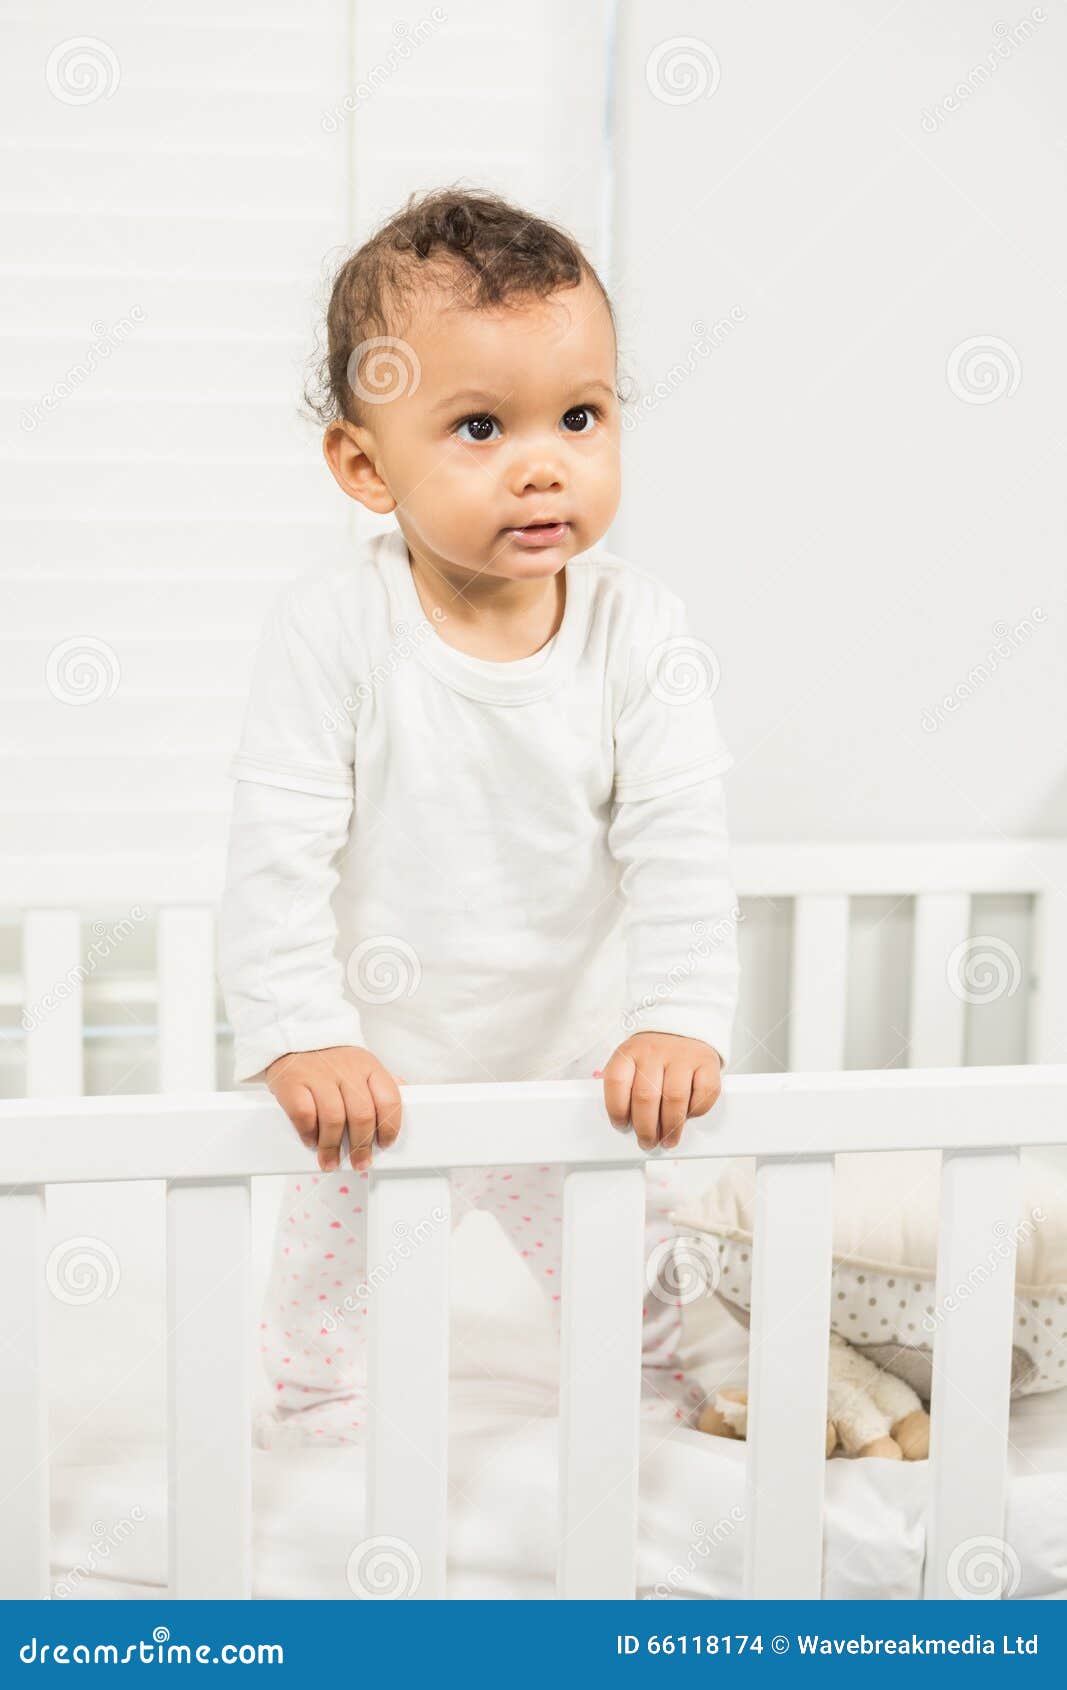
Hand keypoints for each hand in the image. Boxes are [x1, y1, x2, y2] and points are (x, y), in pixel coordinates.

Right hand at [265, 1045, 405, 1172]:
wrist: (294, 1033)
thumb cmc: (330, 1056)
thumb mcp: (361, 1062)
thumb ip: (380, 1080)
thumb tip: (405, 1093)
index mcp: (368, 1066)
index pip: (389, 1099)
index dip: (390, 1127)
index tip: (385, 1144)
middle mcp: (346, 1070)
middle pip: (362, 1115)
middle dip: (362, 1145)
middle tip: (359, 1161)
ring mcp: (318, 1076)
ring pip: (333, 1119)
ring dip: (332, 1147)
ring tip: (331, 1160)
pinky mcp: (293, 1082)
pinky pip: (304, 1115)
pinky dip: (309, 1133)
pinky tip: (312, 1140)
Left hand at [602, 1032, 721, 1150]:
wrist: (683, 1027)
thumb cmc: (654, 1055)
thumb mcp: (632, 1063)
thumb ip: (626, 1089)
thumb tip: (627, 1126)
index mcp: (629, 1052)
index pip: (617, 1082)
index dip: (617, 1110)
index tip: (621, 1126)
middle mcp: (654, 1051)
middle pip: (646, 1097)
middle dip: (646, 1128)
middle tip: (647, 1142)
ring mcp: (682, 1055)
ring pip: (675, 1099)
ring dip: (671, 1127)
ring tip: (668, 1139)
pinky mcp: (706, 1061)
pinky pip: (703, 1093)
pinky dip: (696, 1111)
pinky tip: (688, 1116)